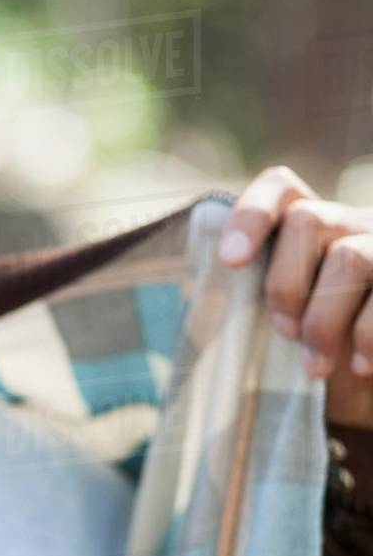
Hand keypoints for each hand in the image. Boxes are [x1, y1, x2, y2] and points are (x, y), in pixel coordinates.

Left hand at [219, 166, 372, 429]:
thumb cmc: (327, 350)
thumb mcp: (290, 320)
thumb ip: (257, 297)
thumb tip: (199, 306)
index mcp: (317, 225)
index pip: (280, 187)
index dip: (251, 215)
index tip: (230, 262)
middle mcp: (358, 223)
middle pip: (308, 220)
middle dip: (285, 285)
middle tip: (285, 333)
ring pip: (351, 258)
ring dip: (324, 320)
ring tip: (316, 365)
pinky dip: (367, 338)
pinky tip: (361, 368)